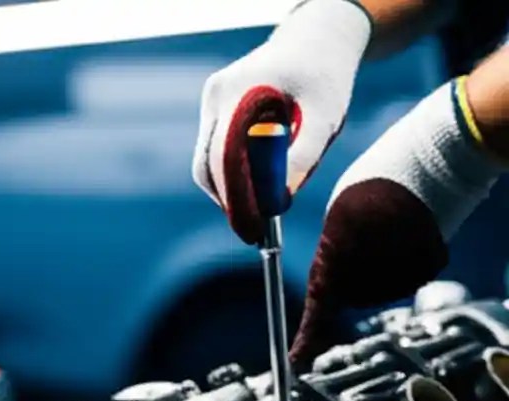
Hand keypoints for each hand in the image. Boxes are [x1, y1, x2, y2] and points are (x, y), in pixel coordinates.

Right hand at [192, 0, 370, 243]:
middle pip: (207, 162)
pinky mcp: (214, 107)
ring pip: (206, 159)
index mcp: (240, 92)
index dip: (235, 197)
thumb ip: (305, 155)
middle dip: (228, 200)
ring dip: (227, 188)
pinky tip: (253, 187)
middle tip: (254, 230)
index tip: (252, 228)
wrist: (315, 40)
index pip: (224, 156)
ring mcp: (211, 100)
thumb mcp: (326, 115)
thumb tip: (282, 199)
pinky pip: (212, 149)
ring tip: (257, 211)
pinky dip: (228, 172)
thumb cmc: (324, 77)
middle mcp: (216, 95)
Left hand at [290, 77, 505, 367]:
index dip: (308, 337)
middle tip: (361, 243)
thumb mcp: (339, 214)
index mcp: (339, 247)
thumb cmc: (375, 183)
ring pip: (378, 291)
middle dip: (348, 279)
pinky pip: (405, 280)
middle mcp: (369, 263)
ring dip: (376, 271)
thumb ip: (332, 251)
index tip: (297, 360)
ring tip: (386, 233)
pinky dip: (402, 265)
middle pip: (350, 296)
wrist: (430, 160)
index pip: (320, 302)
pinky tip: (406, 237)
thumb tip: (328, 281)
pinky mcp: (428, 267)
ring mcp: (402, 268)